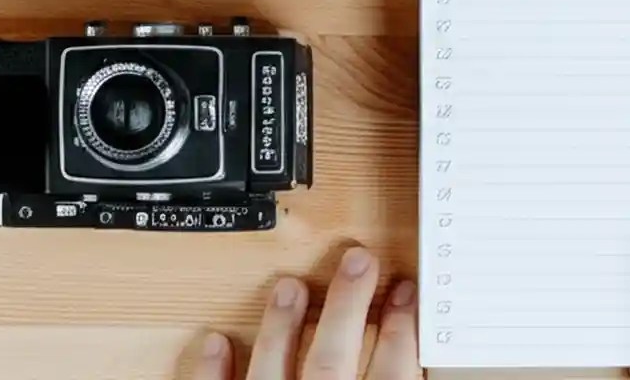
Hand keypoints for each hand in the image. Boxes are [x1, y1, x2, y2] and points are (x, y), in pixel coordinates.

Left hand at [192, 247, 421, 379]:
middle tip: (358, 261)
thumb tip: (417, 371)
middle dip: (347, 305)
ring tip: (289, 285)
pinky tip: (215, 341)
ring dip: (281, 327)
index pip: (393, 374)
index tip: (407, 293)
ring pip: (273, 372)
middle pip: (333, 359)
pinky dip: (212, 371)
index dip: (403, 329)